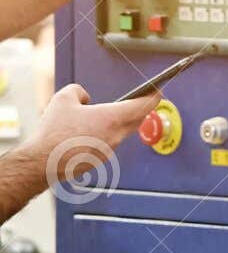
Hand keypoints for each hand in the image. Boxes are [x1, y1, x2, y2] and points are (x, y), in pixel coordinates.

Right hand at [27, 83, 161, 183]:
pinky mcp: (101, 160)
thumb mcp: (64, 98)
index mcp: (112, 118)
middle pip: (136, 119)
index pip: (143, 105)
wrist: (44, 161)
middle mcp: (116, 136)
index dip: (153, 96)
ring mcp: (110, 150)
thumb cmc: (55, 130)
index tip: (158, 90)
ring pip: (121, 132)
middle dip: (140, 108)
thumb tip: (86, 98)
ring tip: (108, 113)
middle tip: (142, 99)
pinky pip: (108, 143)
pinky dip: (104, 134)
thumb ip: (79, 91)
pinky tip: (89, 132)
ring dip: (119, 122)